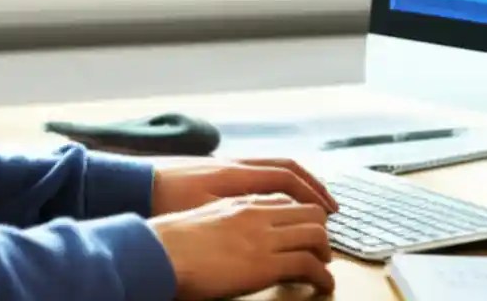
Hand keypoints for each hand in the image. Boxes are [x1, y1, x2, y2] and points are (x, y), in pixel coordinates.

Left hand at [151, 159, 338, 216]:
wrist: (132, 183)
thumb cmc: (166, 201)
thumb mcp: (205, 211)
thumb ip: (242, 211)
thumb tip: (275, 214)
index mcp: (237, 173)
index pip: (287, 177)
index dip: (312, 193)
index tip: (329, 211)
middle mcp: (235, 163)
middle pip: (286, 168)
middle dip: (312, 187)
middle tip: (330, 208)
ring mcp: (225, 165)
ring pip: (272, 168)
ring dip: (295, 184)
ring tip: (308, 203)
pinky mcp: (214, 172)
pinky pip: (257, 173)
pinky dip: (275, 185)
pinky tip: (274, 202)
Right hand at [152, 193, 334, 299]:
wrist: (160, 254)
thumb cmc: (171, 243)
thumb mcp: (205, 219)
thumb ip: (228, 220)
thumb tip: (234, 236)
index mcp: (242, 202)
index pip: (288, 201)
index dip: (303, 215)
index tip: (307, 228)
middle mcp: (258, 214)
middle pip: (310, 212)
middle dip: (320, 230)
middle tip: (321, 248)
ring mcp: (264, 237)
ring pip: (316, 234)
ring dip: (325, 252)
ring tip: (324, 268)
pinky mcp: (266, 264)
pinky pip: (308, 265)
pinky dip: (322, 277)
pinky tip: (323, 285)